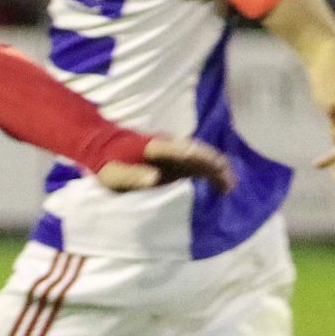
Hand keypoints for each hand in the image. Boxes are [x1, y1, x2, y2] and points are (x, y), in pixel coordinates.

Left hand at [96, 136, 233, 193]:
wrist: (104, 151)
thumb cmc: (109, 165)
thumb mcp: (115, 174)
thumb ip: (133, 176)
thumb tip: (155, 178)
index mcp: (155, 148)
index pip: (180, 149)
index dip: (198, 156)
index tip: (215, 167)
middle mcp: (170, 147)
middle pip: (198, 152)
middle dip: (215, 166)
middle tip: (228, 185)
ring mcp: (175, 154)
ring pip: (203, 158)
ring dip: (217, 171)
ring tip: (230, 188)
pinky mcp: (177, 162)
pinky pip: (200, 166)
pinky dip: (212, 175)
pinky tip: (222, 188)